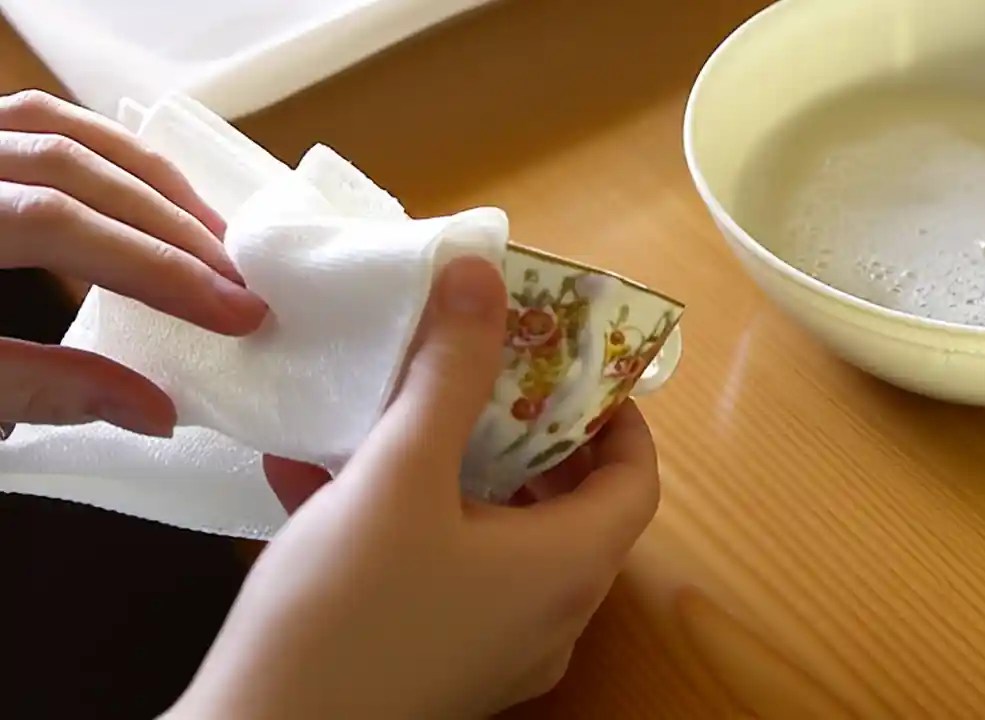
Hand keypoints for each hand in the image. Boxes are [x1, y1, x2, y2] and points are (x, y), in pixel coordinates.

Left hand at [0, 90, 265, 436]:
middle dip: (175, 229)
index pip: (67, 226)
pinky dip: (109, 151)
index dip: (161, 269)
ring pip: (69, 132)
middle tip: (243, 282)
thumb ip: (43, 389)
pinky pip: (45, 121)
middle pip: (82, 173)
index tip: (235, 313)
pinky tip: (150, 190)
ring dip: (153, 181)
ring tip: (214, 234)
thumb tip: (157, 413)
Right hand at [171, 257, 660, 718]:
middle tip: (487, 376)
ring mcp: (496, 650)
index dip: (617, 417)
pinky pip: (444, 576)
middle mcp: (549, 617)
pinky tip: (324, 481)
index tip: (573, 366)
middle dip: (529, 434)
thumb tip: (483, 274)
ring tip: (404, 416)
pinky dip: (409, 524)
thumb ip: (447, 372)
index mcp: (566, 569)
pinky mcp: (439, 666)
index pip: (635, 480)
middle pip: (568, 509)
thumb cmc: (345, 611)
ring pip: (498, 540)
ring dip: (456, 472)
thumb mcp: (398, 476)